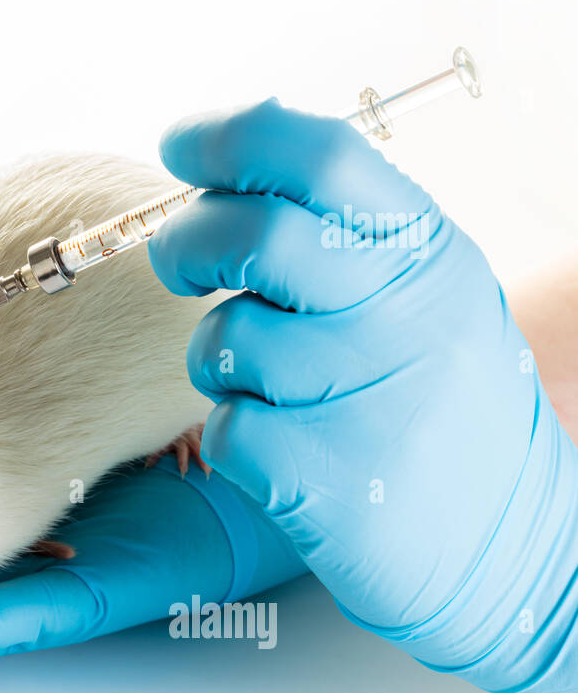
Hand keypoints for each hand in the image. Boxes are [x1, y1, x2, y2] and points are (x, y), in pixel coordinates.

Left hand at [148, 98, 577, 692]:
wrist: (516, 552)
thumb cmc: (439, 409)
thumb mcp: (427, 301)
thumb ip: (344, 238)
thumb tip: (225, 172)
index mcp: (429, 255)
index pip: (321, 157)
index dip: (230, 140)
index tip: (176, 145)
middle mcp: (406, 315)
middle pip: (256, 236)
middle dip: (186, 242)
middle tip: (179, 265)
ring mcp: (369, 399)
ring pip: (225, 340)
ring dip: (221, 361)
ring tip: (277, 391)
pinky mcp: (325, 480)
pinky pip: (227, 429)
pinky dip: (237, 439)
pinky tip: (293, 455)